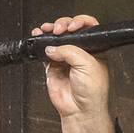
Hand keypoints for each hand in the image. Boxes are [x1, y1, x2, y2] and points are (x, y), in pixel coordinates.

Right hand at [33, 15, 114, 132]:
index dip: (80, 22)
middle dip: (63, 25)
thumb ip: (69, 51)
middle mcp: (80, 51)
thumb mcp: (87, 64)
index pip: (88, 27)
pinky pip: (45, 51)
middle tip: (59, 30)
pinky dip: (40, 43)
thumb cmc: (92, 91)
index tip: (72, 26)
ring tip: (46, 30)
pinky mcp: (53, 66)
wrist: (80, 110)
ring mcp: (66, 58)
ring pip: (56, 38)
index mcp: (94, 49)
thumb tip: (53, 46)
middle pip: (70, 29)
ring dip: (50, 31)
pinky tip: (38, 37)